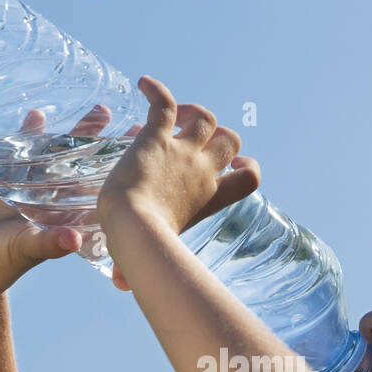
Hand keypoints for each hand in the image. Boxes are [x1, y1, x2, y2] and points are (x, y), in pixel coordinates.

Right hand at [0, 104, 143, 295]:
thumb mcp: (26, 248)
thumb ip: (49, 243)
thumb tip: (73, 239)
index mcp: (67, 217)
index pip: (100, 190)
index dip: (119, 172)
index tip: (142, 150)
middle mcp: (55, 202)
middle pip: (86, 166)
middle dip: (104, 144)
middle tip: (128, 119)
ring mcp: (32, 189)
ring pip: (60, 154)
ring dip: (77, 133)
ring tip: (99, 109)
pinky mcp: (6, 180)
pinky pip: (22, 151)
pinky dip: (30, 133)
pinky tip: (39, 113)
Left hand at [97, 74, 260, 262]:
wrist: (134, 230)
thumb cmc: (143, 250)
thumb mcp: (151, 255)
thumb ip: (136, 270)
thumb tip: (122, 287)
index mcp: (209, 199)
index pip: (249, 178)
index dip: (245, 164)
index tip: (234, 162)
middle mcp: (203, 172)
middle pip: (230, 138)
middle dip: (218, 133)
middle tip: (192, 136)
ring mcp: (183, 153)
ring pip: (203, 116)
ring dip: (192, 110)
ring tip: (174, 113)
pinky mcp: (156, 139)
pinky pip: (164, 103)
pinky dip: (154, 89)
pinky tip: (141, 84)